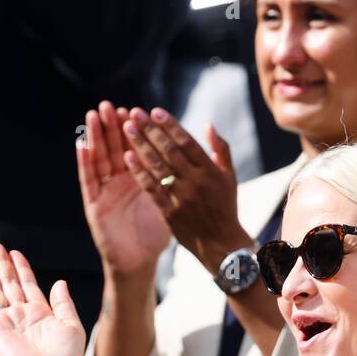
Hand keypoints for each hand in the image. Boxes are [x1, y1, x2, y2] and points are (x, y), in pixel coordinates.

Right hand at [0, 243, 85, 355]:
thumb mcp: (71, 325)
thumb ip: (63, 303)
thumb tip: (60, 282)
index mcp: (41, 314)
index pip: (28, 285)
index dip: (21, 268)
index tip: (15, 253)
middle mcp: (22, 316)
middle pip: (9, 284)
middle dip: (1, 265)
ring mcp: (6, 322)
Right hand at [77, 102, 170, 276]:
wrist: (140, 262)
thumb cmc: (155, 235)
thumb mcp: (170, 202)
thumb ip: (176, 178)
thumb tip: (189, 154)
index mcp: (137, 179)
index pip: (135, 148)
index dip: (135, 130)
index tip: (137, 110)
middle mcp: (118, 182)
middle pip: (114, 148)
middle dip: (112, 126)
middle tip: (110, 105)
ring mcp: (104, 192)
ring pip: (98, 158)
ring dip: (95, 136)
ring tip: (93, 115)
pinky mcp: (93, 205)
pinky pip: (88, 180)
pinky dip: (84, 162)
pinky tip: (82, 144)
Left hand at [121, 108, 251, 274]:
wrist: (221, 244)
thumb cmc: (225, 207)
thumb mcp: (229, 177)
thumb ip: (221, 149)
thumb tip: (208, 124)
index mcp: (210, 170)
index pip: (187, 142)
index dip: (170, 125)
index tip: (155, 111)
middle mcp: (195, 181)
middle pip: (169, 150)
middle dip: (150, 130)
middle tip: (135, 114)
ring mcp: (181, 197)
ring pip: (157, 166)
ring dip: (140, 145)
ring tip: (127, 128)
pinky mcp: (169, 212)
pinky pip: (151, 188)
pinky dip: (139, 172)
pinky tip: (127, 157)